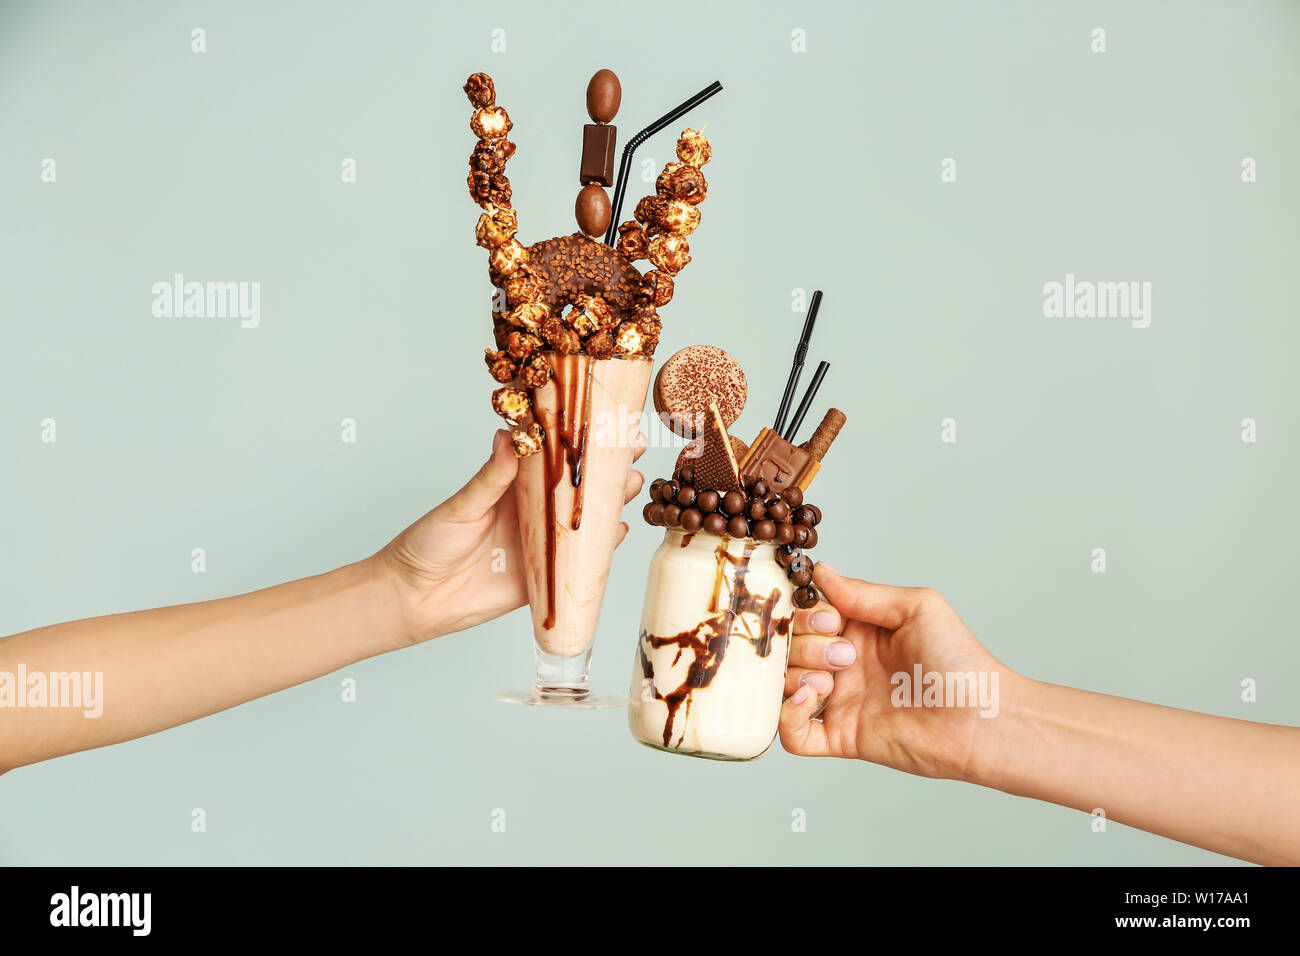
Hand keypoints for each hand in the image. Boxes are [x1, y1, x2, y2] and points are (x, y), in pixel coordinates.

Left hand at [373, 429, 645, 643]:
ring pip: (584, 520)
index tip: (605, 420)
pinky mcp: (544, 577)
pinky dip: (600, 548)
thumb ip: (489, 477)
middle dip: (607, 468)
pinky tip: (616, 532)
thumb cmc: (429, 543)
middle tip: (631, 450)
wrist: (415, 597)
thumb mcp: (461, 506)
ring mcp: (541, 544)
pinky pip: (578, 562)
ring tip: (631, 484)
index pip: (553, 457)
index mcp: (512, 486)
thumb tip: (506, 437)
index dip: (579, 439)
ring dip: (609, 503)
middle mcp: (531, 511)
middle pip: (577, 486)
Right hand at [779, 564, 1015, 780]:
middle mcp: (844, 664)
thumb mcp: (915, 608)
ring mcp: (841, 701)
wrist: (981, 719)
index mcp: (859, 630)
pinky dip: (786, 714)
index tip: (830, 619)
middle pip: (792, 647)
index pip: (808, 614)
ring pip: (784, 684)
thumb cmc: (960, 661)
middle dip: (805, 645)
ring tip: (829, 681)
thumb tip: (820, 571)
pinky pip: (792, 734)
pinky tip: (809, 698)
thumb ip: (862, 593)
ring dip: (796, 675)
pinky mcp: (841, 736)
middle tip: (843, 654)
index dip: (807, 614)